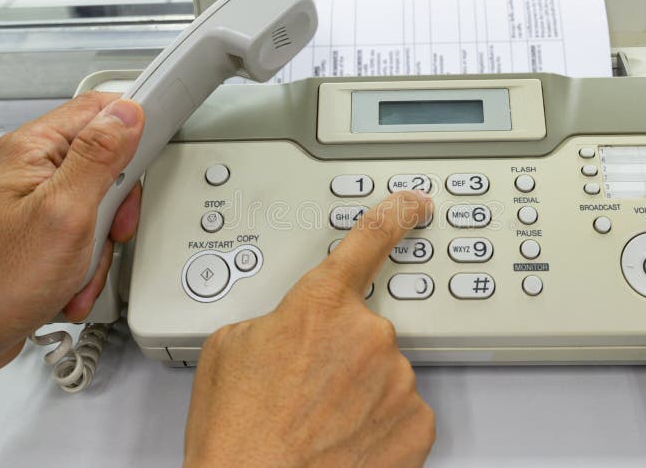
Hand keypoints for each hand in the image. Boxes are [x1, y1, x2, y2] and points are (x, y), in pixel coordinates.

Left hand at [0, 92, 144, 378]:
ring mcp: (38, 204)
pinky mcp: (44, 234)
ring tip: (80, 265)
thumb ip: (99, 158)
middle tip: (109, 226)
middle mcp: (33, 172)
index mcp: (32, 151)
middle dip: (118, 205)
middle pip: (107, 163)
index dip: (134, 125)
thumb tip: (127, 114)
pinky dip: (89, 262)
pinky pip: (88, 236)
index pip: (98, 110)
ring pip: (102, 206)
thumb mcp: (64, 214)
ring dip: (102, 243)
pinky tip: (71, 280)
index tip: (155, 148)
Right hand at [185, 191, 435, 466]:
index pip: (369, 240)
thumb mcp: (228, 349)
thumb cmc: (237, 432)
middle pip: (366, 328)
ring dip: (359, 391)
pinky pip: (403, 411)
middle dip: (340, 352)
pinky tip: (345, 440)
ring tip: (319, 421)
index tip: (413, 205)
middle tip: (306, 388)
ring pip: (384, 373)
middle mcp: (368, 335)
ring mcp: (398, 380)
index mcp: (320, 305)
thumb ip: (273, 317)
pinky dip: (379, 424)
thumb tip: (286, 325)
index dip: (395, 215)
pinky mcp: (417, 424)